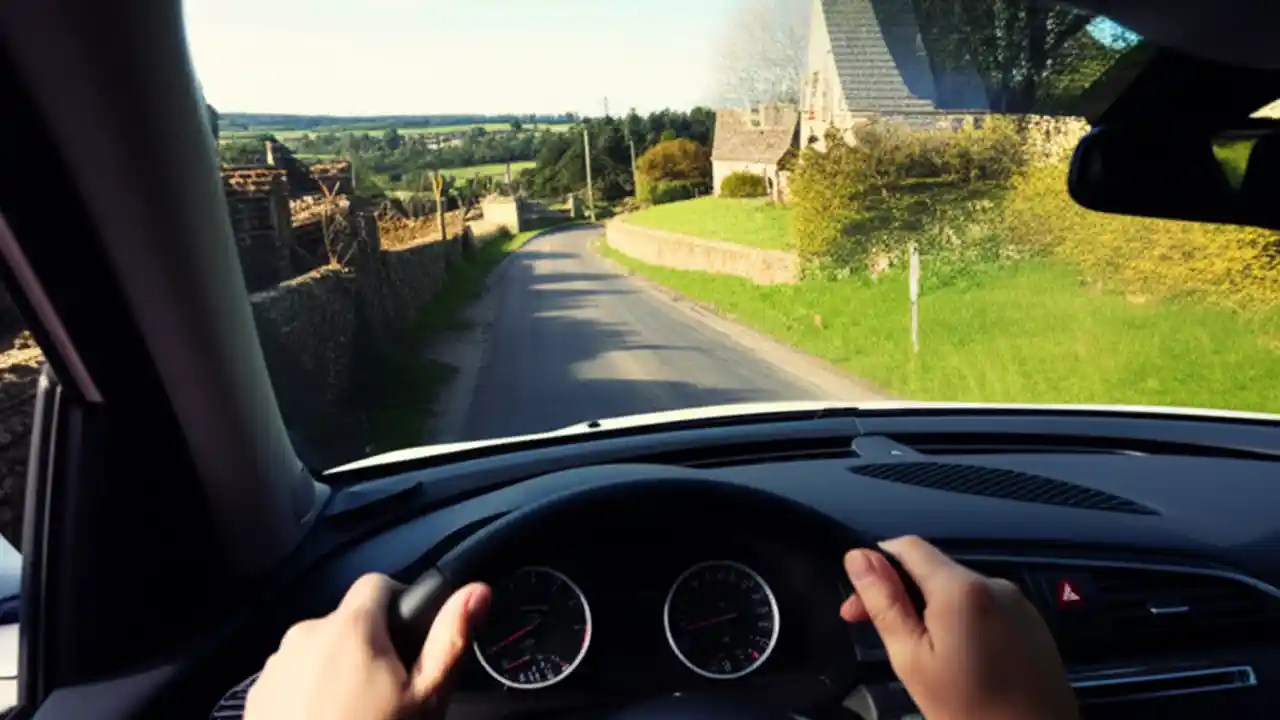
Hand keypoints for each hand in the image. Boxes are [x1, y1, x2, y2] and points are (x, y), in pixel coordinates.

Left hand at [246, 573, 490, 719]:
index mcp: (351, 628)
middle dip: (370, 647)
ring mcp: (275, 667)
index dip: (400, 604)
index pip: (378, 583)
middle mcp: (305, 635)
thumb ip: (451, 638)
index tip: (409, 642)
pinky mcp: (257, 697)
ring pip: (318, 652)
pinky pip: (292, 679)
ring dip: (336, 670)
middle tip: (387, 694)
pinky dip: (308, 694)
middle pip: (349, 622)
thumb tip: (477, 590)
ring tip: (354, 714)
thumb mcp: (426, 698)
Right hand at [840, 537, 1077, 719]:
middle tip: (880, 636)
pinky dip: (963, 623)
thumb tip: (857, 555)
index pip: (908, 546)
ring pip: (959, 590)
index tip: (859, 605)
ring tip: (924, 656)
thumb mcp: (912, 659)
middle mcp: (993, 583)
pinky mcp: (1033, 623)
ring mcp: (1018, 603)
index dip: (876, 565)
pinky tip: (960, 660)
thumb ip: (885, 602)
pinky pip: (986, 608)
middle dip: (901, 593)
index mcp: (961, 588)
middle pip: (933, 569)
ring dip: (932, 610)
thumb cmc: (967, 711)